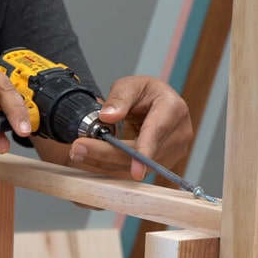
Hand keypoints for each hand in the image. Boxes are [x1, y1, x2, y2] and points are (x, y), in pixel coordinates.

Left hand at [66, 75, 192, 180]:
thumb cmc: (144, 93)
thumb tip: (108, 117)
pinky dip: (111, 166)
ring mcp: (174, 151)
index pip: (156, 134)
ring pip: (136, 167)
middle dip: (106, 154)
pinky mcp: (163, 163)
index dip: (144, 153)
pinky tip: (93, 159)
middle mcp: (179, 133)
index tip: (135, 172)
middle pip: (140, 154)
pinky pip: (135, 171)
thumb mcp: (129, 86)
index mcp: (173, 109)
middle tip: (78, 148)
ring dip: (105, 162)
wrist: (154, 104)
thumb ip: (119, 98)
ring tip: (79, 152)